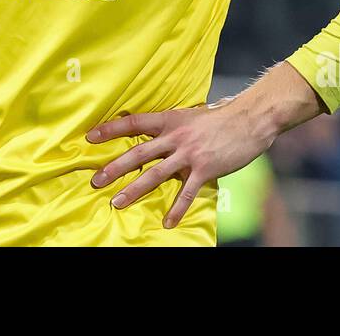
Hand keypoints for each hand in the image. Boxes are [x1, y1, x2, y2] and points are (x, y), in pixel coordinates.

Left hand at [86, 98, 274, 228]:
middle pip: (138, 153)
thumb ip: (172, 127)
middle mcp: (175, 137)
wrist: (249, 119)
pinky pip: (187, 192)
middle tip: (95, 181)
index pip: (134, 122)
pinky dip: (177, 209)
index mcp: (170, 121)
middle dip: (114, 167)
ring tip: (117, 203)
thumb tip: (155, 133)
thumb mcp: (190, 116)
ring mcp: (189, 154)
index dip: (111, 129)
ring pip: (155, 174)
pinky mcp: (204, 168)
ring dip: (134, 189)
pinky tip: (168, 222)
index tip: (90, 137)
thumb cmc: (220, 118)